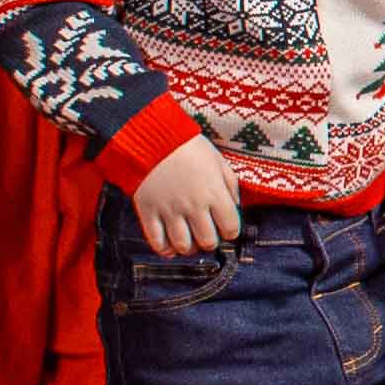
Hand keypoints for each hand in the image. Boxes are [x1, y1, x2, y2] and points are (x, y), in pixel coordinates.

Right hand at [133, 135, 244, 255]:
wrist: (150, 136)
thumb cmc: (186, 146)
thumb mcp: (218, 160)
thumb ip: (230, 185)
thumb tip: (235, 207)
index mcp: (214, 193)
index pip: (231, 228)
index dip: (231, 231)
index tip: (226, 227)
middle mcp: (193, 206)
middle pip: (208, 242)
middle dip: (210, 241)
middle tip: (207, 234)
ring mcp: (170, 211)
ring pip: (183, 246)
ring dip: (189, 247)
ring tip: (189, 240)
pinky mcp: (148, 212)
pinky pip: (157, 242)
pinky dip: (165, 249)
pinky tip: (169, 245)